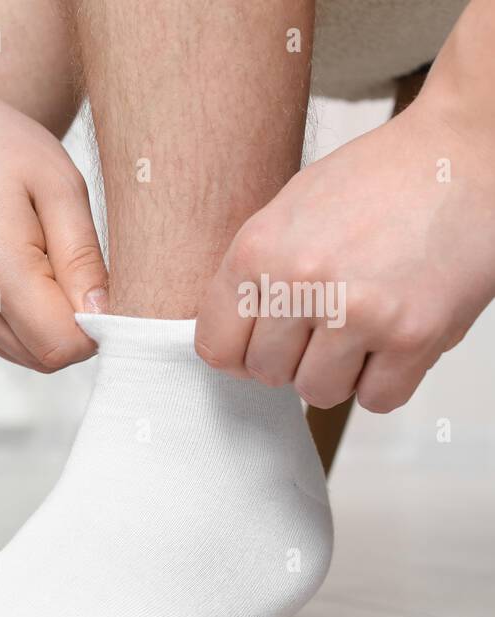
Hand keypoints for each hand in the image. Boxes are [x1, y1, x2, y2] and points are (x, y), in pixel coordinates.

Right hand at [0, 72, 107, 370]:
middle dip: (76, 329)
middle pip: (44, 359)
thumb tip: (104, 314)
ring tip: (48, 264)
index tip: (104, 287)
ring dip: (50, 326)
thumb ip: (83, 256)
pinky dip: (24, 320)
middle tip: (79, 271)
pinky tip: (23, 270)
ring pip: (23, 354)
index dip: (96, 328)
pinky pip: (0, 337)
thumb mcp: (60, 185)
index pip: (61, 346)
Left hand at [195, 98, 494, 411]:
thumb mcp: (288, 211)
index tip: (266, 341)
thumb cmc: (377, 180)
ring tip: (364, 323)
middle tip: (328, 321)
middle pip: (267, 373)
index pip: (216, 348)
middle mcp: (300, 282)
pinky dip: (387, 380)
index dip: (242, 352)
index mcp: (257, 250)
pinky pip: (377, 400)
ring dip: (341, 370)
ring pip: (318, 392)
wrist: (462, 155)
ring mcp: (357, 311)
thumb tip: (231, 346)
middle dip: (296, 356)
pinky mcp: (413, 334)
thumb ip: (253, 277)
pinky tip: (395, 336)